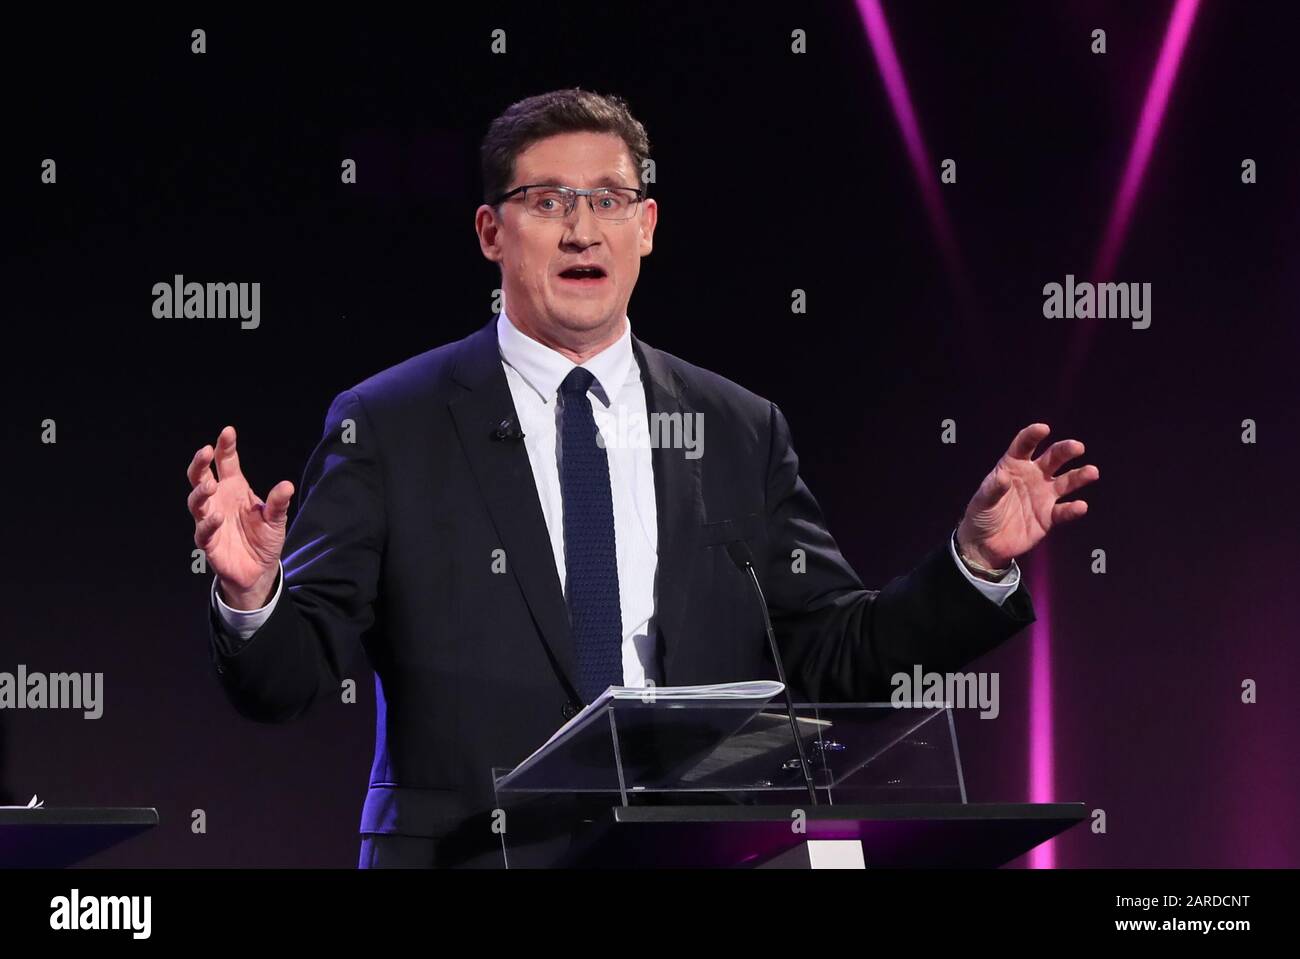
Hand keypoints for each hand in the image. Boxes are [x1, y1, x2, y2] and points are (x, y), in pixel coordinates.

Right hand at [187, 425, 293, 609]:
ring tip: (210, 486)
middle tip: (205, 451)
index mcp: (234, 489)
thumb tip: (287, 485)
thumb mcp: (276, 519)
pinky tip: (218, 517)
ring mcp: (210, 521)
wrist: (258, 571)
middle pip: (201, 477)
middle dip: (200, 463)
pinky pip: (203, 532)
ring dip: (201, 492)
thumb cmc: (263, 538)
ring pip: (196, 502)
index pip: (226, 463)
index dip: (225, 447)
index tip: (227, 431)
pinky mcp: (208, 543)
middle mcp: (218, 501)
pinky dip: (209, 524)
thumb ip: (278, 503)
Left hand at [956, 423, 1098, 568]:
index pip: (1024, 446)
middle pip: (1053, 459)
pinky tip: (1080, 506)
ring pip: (1066, 482)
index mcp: (1013, 466)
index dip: (1033, 436)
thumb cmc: (981, 514)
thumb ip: (993, 488)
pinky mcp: (1049, 517)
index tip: (1043, 428)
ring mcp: (1043, 496)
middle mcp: (1033, 476)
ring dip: (1079, 476)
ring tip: (1091, 472)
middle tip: (1077, 447)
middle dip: (1065, 450)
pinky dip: (1072, 509)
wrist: (985, 543)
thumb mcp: (982, 500)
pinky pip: (1063, 511)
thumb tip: (1002, 476)